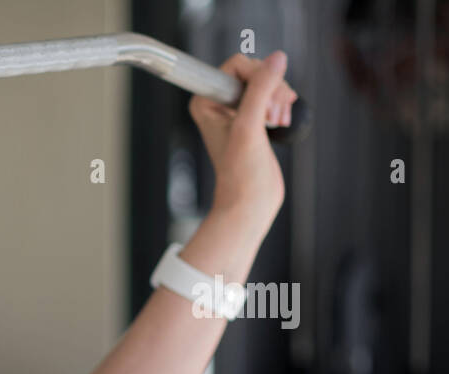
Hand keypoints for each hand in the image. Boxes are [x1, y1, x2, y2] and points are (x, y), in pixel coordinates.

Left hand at [188, 50, 296, 240]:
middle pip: (255, 71)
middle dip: (271, 90)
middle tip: (273, 116)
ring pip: (267, 83)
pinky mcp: (253, 119)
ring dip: (279, 98)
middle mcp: (218, 103)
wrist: (250, 200)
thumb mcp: (250, 125)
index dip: (257, 77)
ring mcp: (236, 110)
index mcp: (205, 101)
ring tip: (277, 121)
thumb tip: (278, 58)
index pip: (236, 65)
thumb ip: (260, 89)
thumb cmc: (241, 172)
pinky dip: (281, 105)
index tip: (263, 103)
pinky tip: (280, 122)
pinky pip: (272, 96)